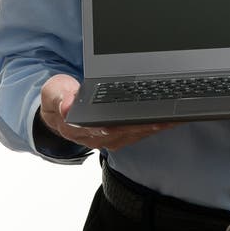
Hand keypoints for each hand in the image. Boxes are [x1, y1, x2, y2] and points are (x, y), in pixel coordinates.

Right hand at [39, 74, 178, 150]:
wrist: (60, 109)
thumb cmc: (59, 99)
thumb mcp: (53, 94)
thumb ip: (60, 98)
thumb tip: (67, 106)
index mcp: (81, 127)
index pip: (106, 128)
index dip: (125, 125)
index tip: (143, 120)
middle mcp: (99, 136)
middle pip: (128, 131)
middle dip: (149, 124)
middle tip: (169, 116)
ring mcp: (111, 137)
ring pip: (138, 132)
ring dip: (156, 125)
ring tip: (176, 116)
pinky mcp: (121, 134)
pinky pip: (140, 130)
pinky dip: (156, 124)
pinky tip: (170, 118)